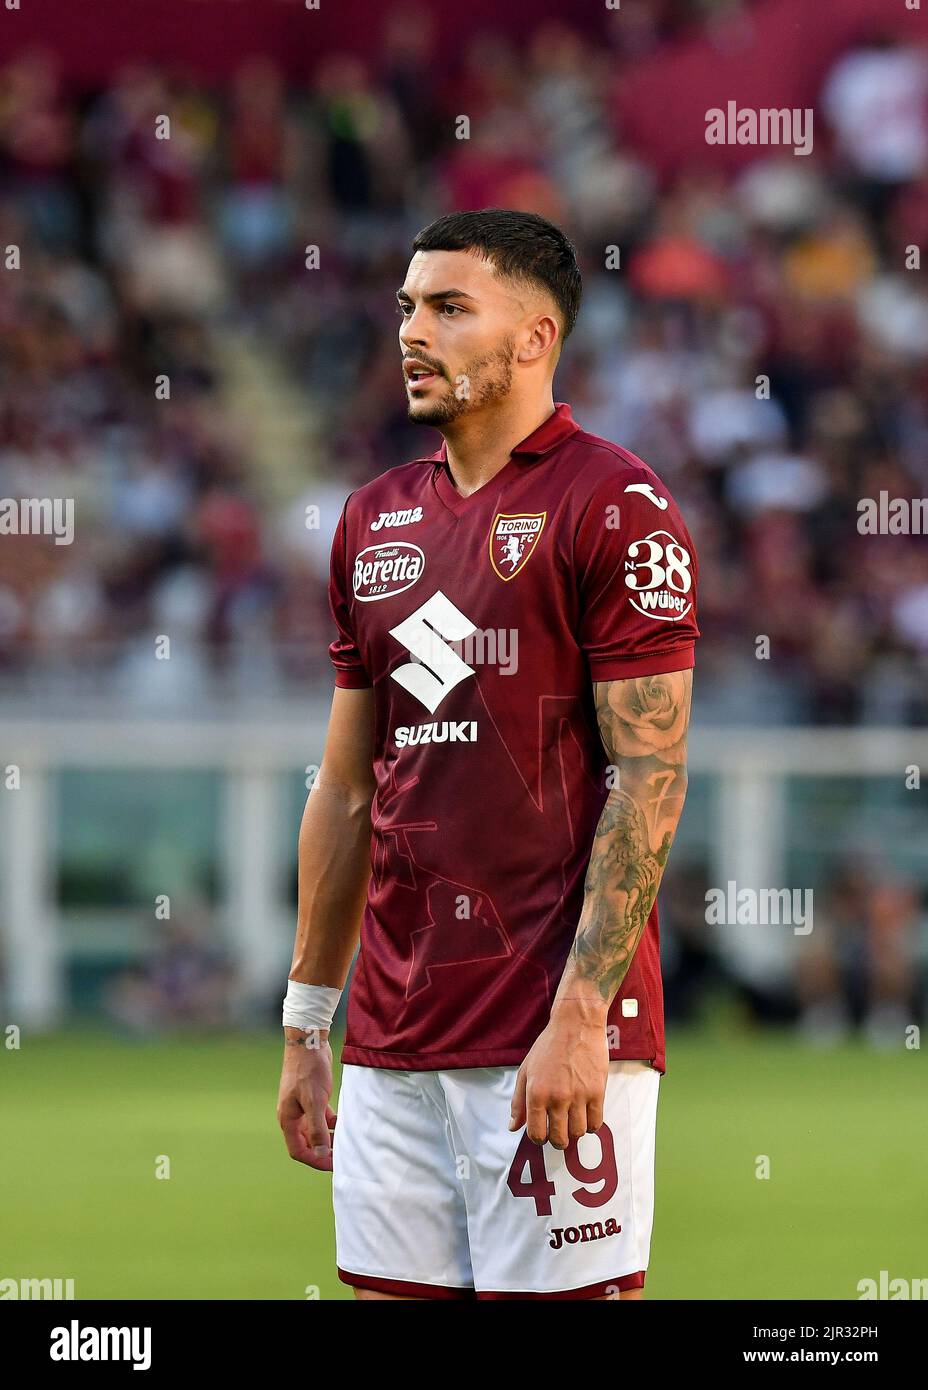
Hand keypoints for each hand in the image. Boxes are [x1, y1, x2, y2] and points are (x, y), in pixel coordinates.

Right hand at [277, 1029, 336, 1169]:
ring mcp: (302, 1106)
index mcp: (288, 1120)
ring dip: (329, 1138)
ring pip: (315, 1130)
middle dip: (323, 1152)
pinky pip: (321, 1117)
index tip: (333, 1165)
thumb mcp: (314, 1101)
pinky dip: (331, 1123)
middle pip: (306, 1143)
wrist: (308, 1042)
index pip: (298, 1150)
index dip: (315, 1160)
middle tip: (343, 1157)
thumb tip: (321, 1153)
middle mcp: (293, 1115)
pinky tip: (344, 1123)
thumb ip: (317, 1128)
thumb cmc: (308, 1070)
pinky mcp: (312, 1097)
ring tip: (346, 1142)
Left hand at [509, 1005, 608, 1148]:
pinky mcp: (597, 1092)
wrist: (576, 1025)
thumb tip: (513, 1127)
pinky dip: (591, 1125)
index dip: (539, 1139)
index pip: (536, 1133)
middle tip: (559, 1133)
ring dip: (575, 1132)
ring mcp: (579, 1095)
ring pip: (578, 1133)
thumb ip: (518, 1101)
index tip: (543, 1135)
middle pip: (559, 1138)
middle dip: (558, 1140)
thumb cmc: (549, 1046)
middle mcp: (557, 1097)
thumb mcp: (526, 1070)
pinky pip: (596, 1123)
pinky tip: (586, 1115)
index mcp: (536, 1093)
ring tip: (573, 1120)